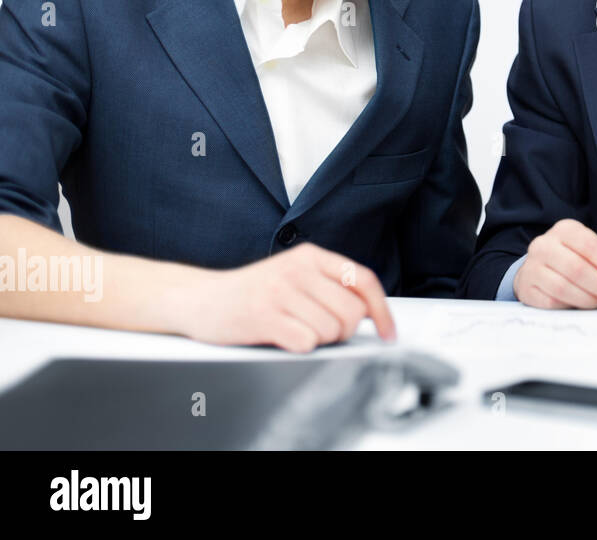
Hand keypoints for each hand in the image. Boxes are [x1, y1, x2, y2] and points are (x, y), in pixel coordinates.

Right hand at [181, 243, 396, 352]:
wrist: (200, 299)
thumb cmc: (253, 293)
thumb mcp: (295, 275)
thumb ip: (329, 285)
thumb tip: (371, 312)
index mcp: (311, 256)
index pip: (363, 280)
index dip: (382, 310)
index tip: (389, 332)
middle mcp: (298, 269)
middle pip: (352, 312)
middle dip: (343, 331)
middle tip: (320, 330)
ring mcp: (280, 291)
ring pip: (331, 330)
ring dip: (318, 340)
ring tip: (294, 329)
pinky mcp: (263, 316)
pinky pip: (306, 342)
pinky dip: (299, 347)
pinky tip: (282, 337)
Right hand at [514, 218, 596, 308]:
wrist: (538, 269)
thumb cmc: (573, 258)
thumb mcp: (596, 251)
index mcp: (566, 229)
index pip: (592, 246)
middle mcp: (545, 244)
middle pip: (578, 269)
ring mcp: (532, 267)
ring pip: (564, 288)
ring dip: (590, 300)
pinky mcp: (526, 288)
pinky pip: (552, 302)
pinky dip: (572, 307)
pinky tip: (583, 306)